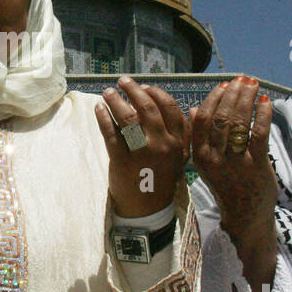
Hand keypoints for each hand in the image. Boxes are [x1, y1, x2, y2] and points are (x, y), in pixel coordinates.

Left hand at [95, 76, 190, 218]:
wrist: (147, 210)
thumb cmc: (162, 179)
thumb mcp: (181, 157)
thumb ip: (186, 134)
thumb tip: (193, 108)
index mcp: (178, 142)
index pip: (170, 107)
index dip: (156, 93)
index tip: (144, 87)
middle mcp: (162, 145)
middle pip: (147, 107)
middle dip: (133, 90)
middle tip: (123, 81)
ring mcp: (142, 152)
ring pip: (128, 117)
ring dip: (116, 100)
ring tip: (108, 92)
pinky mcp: (122, 161)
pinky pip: (111, 132)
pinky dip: (103, 117)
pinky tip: (99, 108)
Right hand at [191, 76, 277, 290]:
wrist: (245, 216)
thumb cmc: (227, 186)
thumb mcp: (207, 163)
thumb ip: (200, 137)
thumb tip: (195, 109)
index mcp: (200, 156)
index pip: (202, 120)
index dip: (213, 99)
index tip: (223, 86)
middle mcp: (215, 157)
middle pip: (222, 116)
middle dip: (233, 93)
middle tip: (242, 79)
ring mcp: (236, 161)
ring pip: (239, 121)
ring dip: (247, 99)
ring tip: (253, 84)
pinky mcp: (257, 165)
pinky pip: (259, 133)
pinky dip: (262, 114)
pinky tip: (265, 101)